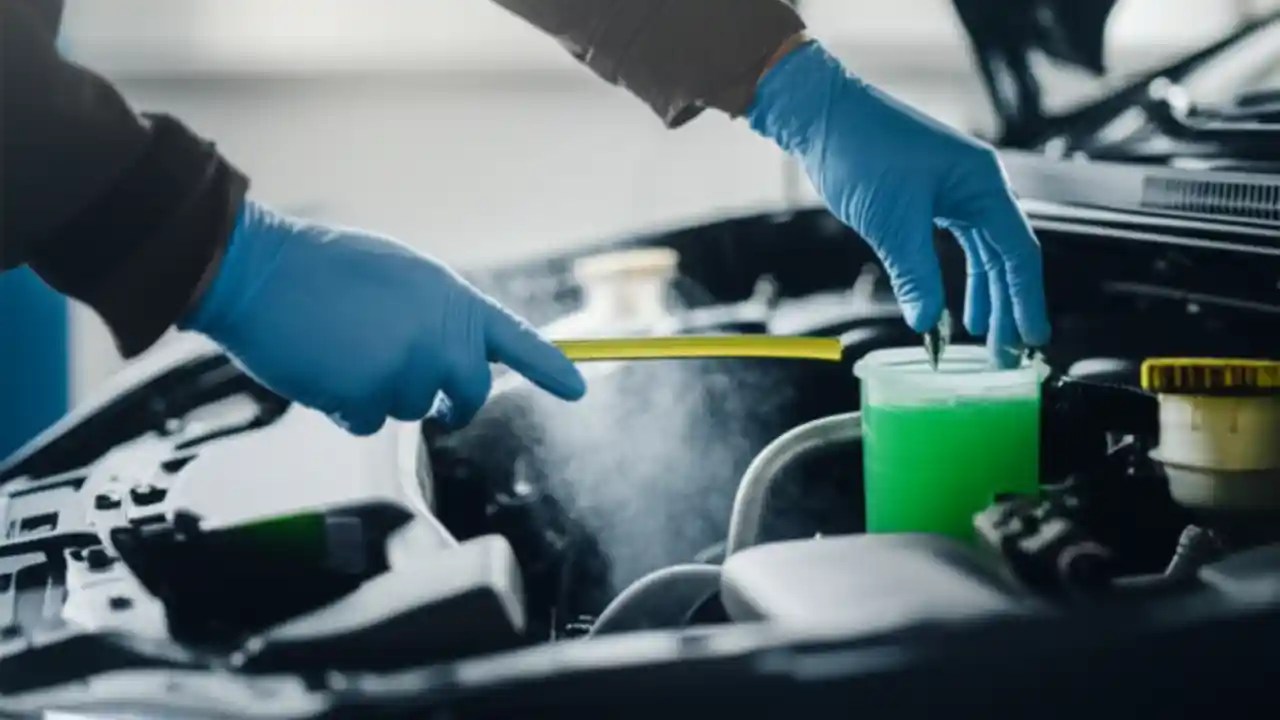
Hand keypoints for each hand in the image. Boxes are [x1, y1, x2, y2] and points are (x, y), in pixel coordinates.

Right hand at [180, 201, 585, 434]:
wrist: (260, 271)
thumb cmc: (325, 268)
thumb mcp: (403, 276)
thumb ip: (438, 315)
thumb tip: (456, 356)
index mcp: (453, 299)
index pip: (517, 339)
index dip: (551, 366)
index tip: (578, 387)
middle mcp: (441, 337)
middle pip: (469, 395)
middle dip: (448, 401)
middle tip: (421, 388)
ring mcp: (407, 370)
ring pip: (411, 410)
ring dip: (381, 392)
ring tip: (347, 349)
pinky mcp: (368, 398)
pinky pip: (369, 422)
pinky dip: (347, 406)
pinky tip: (327, 369)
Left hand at [748, 42, 1050, 366]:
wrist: (823, 114)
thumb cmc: (861, 152)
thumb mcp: (892, 223)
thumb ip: (916, 275)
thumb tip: (927, 323)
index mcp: (983, 185)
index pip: (1019, 253)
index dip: (1026, 300)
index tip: (1032, 340)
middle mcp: (977, 185)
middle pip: (1005, 255)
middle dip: (1007, 305)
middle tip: (1006, 353)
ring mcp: (954, 188)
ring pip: (981, 250)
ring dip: (983, 292)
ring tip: (980, 335)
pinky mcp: (928, 194)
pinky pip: (955, 240)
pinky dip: (955, 273)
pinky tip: (949, 301)